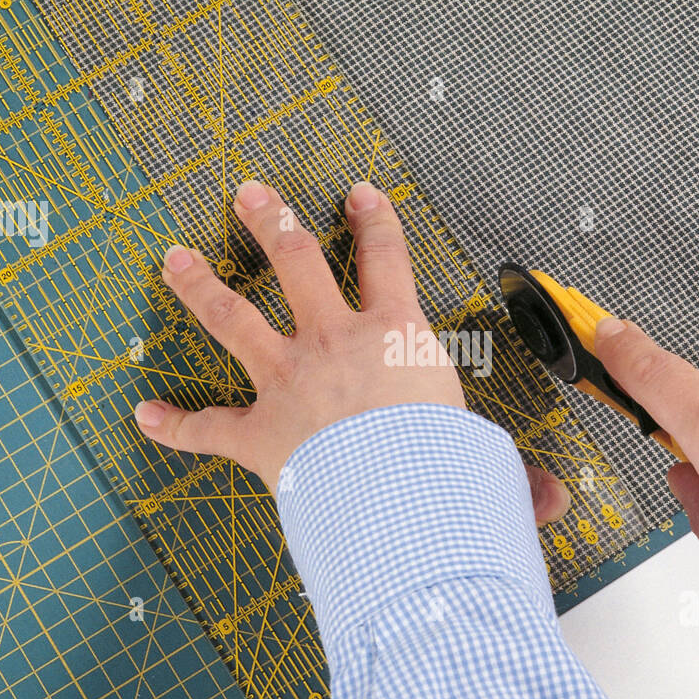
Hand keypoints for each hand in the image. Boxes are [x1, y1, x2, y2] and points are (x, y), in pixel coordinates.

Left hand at [134, 180, 571, 522]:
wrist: (399, 499)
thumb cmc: (445, 467)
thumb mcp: (490, 459)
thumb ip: (515, 478)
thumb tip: (553, 503)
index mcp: (394, 334)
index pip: (387, 259)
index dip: (373, 221)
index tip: (358, 195)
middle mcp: (334, 343)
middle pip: (294, 264)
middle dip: (271, 223)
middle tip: (248, 195)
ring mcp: (289, 382)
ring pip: (233, 318)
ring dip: (201, 285)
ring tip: (174, 257)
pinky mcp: (258, 433)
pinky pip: (207, 427)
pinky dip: (174, 424)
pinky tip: (145, 412)